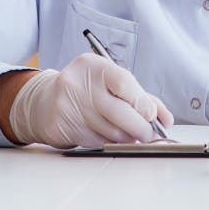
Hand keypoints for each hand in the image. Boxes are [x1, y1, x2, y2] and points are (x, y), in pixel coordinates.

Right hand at [8, 53, 173, 148]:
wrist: (43, 101)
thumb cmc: (85, 89)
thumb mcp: (107, 81)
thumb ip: (138, 95)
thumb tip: (165, 118)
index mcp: (93, 66)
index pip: (123, 82)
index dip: (142, 102)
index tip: (153, 116)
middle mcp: (78, 83)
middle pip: (119, 112)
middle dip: (141, 128)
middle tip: (150, 134)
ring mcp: (68, 105)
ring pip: (110, 132)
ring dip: (127, 138)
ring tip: (131, 135)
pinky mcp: (62, 127)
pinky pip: (96, 142)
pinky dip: (109, 143)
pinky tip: (109, 137)